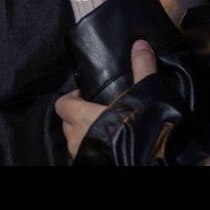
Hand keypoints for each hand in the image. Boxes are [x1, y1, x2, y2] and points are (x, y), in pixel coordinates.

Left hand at [56, 40, 156, 158]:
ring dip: (84, 134)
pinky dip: (92, 148)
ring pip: (75, 142)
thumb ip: (141, 68)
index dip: (71, 98)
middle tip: (95, 109)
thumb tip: (140, 44)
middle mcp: (77, 138)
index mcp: (82, 117)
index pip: (62, 104)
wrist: (148, 163)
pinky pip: (85, 154)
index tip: (86, 93)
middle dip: (77, 116)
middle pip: (67, 124)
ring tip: (102, 127)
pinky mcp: (90, 166)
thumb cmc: (139, 128)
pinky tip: (109, 144)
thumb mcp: (144, 93)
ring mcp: (82, 155)